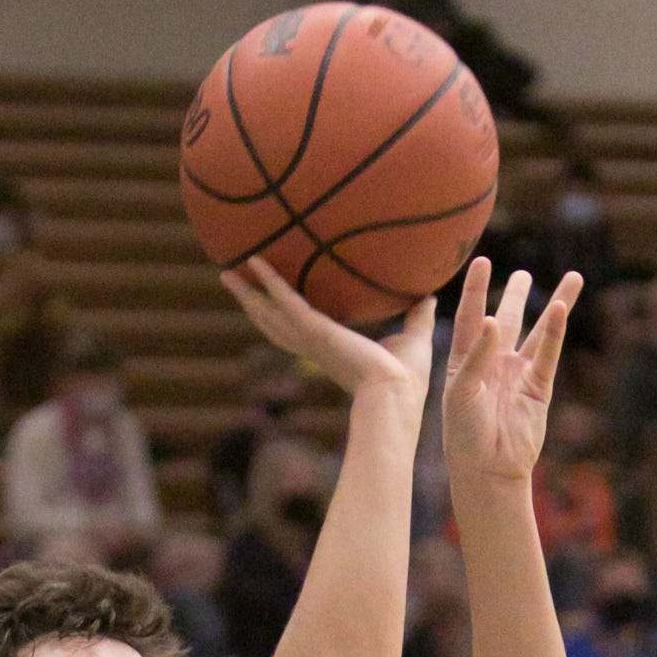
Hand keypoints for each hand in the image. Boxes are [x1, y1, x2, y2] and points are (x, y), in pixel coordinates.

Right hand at [221, 257, 433, 409]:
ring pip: (269, 314)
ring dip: (247, 293)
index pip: (300, 332)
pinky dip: (270, 282)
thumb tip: (430, 294)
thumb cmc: (407, 379)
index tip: (271, 302)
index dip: (283, 316)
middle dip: (252, 304)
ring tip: (225, 273)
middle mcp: (313, 347)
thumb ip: (418, 314)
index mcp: (331, 351)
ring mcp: (310, 340)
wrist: (398, 395)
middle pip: (273, 324)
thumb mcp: (414, 337)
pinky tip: (254, 261)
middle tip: (232, 283)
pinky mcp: (314, 331)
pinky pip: (286, 301)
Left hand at [442, 258, 581, 483]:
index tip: (482, 261)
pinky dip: (555, 331)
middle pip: (506, 319)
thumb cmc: (464, 434)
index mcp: (464, 361)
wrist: (488, 470)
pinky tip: (562, 307)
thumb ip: (475, 355)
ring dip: (553, 304)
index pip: (470, 316)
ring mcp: (518, 374)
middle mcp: (493, 363)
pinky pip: (548, 353)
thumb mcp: (460, 391)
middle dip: (513, 296)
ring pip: (537, 330)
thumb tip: (493, 320)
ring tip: (573, 278)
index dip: (475, 289)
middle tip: (521, 275)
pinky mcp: (539, 388)